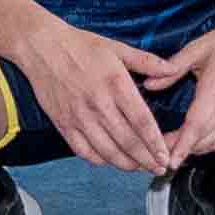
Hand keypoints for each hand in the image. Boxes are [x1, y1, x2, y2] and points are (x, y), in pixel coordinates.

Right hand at [5, 19, 179, 177]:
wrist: (41, 47)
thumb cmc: (80, 45)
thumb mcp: (117, 47)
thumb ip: (147, 61)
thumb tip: (173, 69)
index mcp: (115, 84)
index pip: (141, 122)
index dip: (155, 143)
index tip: (165, 156)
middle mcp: (98, 104)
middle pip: (128, 142)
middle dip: (146, 160)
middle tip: (159, 169)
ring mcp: (79, 116)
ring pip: (107, 151)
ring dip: (126, 164)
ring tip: (139, 168)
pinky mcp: (63, 123)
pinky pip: (84, 151)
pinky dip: (100, 160)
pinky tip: (110, 160)